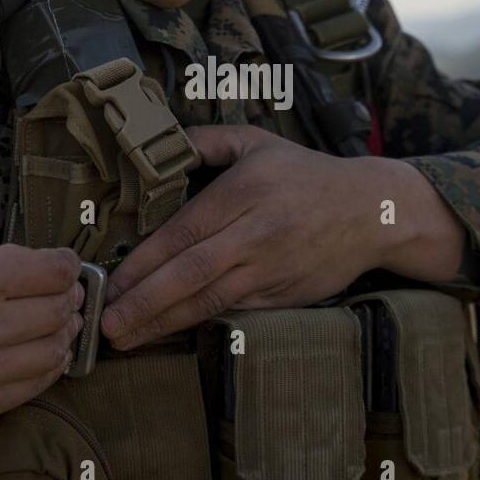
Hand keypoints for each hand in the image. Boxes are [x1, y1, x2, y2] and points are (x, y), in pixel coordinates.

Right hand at [0, 244, 84, 430]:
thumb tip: (38, 267)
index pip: (54, 271)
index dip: (66, 265)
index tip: (64, 265)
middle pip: (59, 310)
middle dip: (67, 298)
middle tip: (64, 294)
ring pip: (54, 350)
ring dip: (62, 334)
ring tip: (57, 324)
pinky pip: (34, 386)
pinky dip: (46, 367)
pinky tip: (41, 354)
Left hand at [100, 125, 398, 349]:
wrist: (373, 211)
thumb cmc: (307, 174)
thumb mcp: (258, 142)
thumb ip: (206, 140)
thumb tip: (160, 143)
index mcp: (245, 190)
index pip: (184, 230)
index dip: (144, 261)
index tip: (111, 281)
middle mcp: (257, 231)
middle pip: (191, 272)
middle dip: (144, 302)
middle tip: (106, 323)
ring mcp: (272, 268)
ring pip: (210, 300)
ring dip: (164, 322)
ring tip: (126, 338)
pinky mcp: (285, 295)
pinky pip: (235, 312)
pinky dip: (200, 325)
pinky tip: (169, 333)